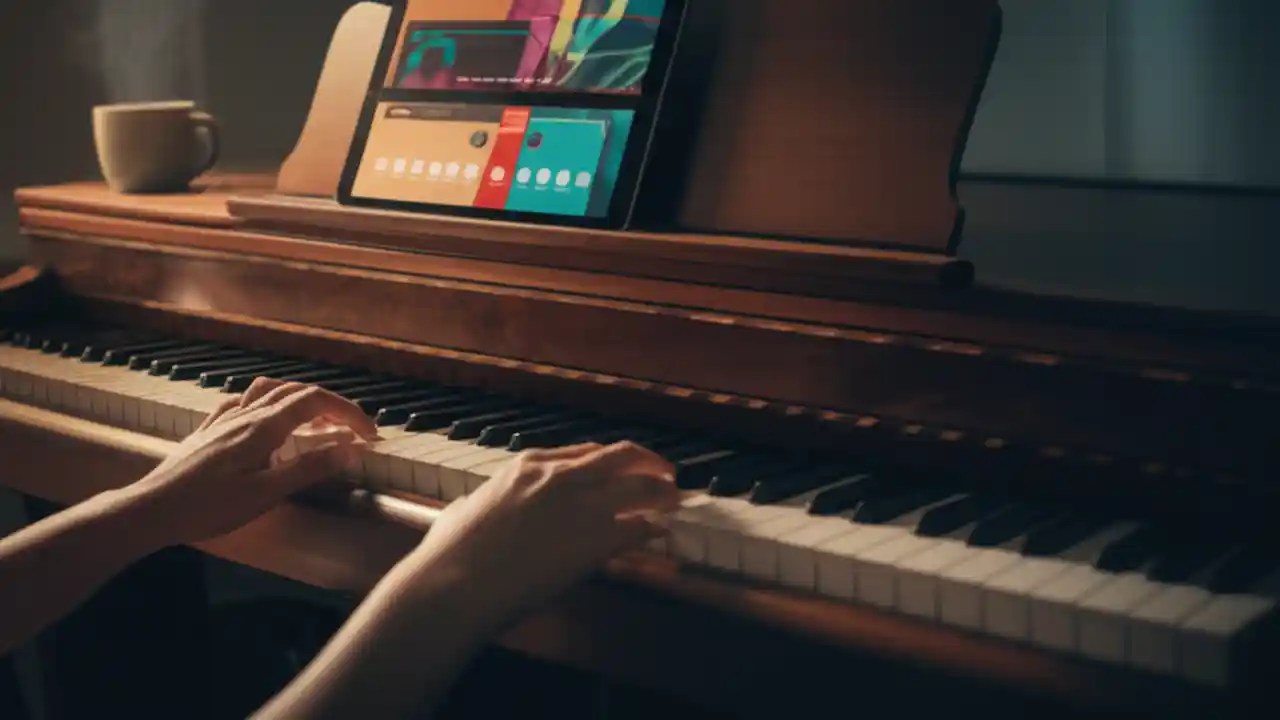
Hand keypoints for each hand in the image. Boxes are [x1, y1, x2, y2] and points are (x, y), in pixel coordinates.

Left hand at [129, 378, 378, 546]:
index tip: (369, 435)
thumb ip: (309, 468)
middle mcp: (246, 414)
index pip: (316, 401)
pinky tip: (263, 417)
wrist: (152, 509)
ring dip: (298, 397)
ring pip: (268, 390)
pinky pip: (241, 401)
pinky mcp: (208, 430)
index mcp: (264, 427)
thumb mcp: (266, 493)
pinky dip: (264, 402)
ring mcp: (224, 419)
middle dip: (331, 405)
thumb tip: (350, 449)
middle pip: (296, 392)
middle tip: (351, 430)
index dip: (348, 412)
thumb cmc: (208, 506)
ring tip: (314, 418)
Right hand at [401, 442, 679, 623]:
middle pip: (622, 456)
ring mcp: (581, 504)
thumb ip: (478, 504)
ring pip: (642, 486)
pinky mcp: (596, 539)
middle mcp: (561, 476)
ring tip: (675, 501)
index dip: (612, 462)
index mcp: (528, 464)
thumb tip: (467, 509)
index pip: (586, 452)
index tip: (624, 469)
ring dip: (663, 493)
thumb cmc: (449, 554)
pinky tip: (661, 534)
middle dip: (650, 463)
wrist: (458, 583)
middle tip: (665, 474)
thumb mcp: (463, 511)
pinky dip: (656, 528)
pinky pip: (641, 526)